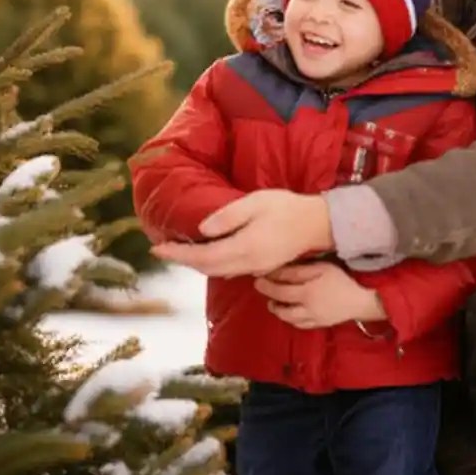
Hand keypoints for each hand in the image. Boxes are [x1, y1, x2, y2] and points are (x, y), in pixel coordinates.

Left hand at [150, 189, 333, 276]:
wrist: (317, 224)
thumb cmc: (286, 208)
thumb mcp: (255, 203)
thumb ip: (228, 217)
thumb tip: (202, 230)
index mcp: (244, 248)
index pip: (202, 257)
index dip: (178, 255)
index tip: (158, 250)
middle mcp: (248, 264)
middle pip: (207, 268)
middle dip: (183, 261)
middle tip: (162, 251)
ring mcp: (256, 268)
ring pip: (218, 271)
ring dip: (197, 264)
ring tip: (179, 253)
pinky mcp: (262, 267)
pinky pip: (229, 270)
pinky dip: (212, 265)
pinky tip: (207, 255)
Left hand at [253, 263, 385, 328]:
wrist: (362, 300)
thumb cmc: (342, 280)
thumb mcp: (321, 269)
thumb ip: (299, 270)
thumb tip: (278, 271)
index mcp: (305, 293)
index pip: (279, 290)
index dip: (266, 285)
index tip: (257, 279)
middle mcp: (306, 309)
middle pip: (282, 307)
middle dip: (270, 299)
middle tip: (262, 290)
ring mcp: (313, 319)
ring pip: (290, 319)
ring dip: (279, 311)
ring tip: (274, 304)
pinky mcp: (321, 324)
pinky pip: (301, 325)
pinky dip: (292, 320)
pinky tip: (290, 314)